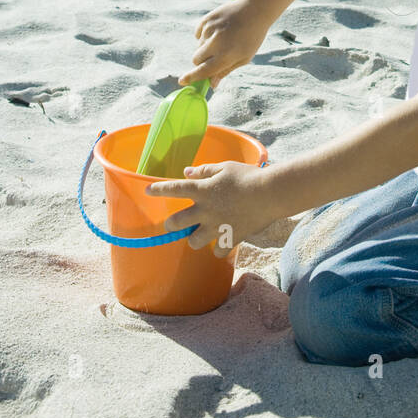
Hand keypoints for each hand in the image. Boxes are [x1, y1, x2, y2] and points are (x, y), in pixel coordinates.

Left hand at [145, 160, 277, 254]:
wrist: (269, 194)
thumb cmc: (248, 176)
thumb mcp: (225, 167)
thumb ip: (205, 171)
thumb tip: (188, 172)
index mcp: (202, 190)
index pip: (174, 189)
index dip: (159, 190)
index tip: (148, 191)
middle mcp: (205, 210)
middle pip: (177, 223)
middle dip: (171, 225)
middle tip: (173, 224)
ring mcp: (217, 226)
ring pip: (194, 241)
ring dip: (194, 238)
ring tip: (200, 234)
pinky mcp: (230, 237)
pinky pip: (218, 250)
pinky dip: (219, 247)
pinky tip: (221, 243)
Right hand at [178, 0, 268, 88]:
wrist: (255, 9)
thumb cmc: (252, 37)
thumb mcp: (244, 57)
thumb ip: (225, 71)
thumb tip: (211, 84)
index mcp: (226, 55)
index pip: (203, 70)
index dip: (192, 77)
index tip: (182, 81)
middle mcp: (216, 43)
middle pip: (196, 59)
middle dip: (201, 62)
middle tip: (215, 57)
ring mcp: (210, 30)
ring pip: (199, 46)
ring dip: (207, 47)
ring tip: (224, 38)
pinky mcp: (207, 19)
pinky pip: (198, 33)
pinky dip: (205, 35)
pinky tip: (219, 29)